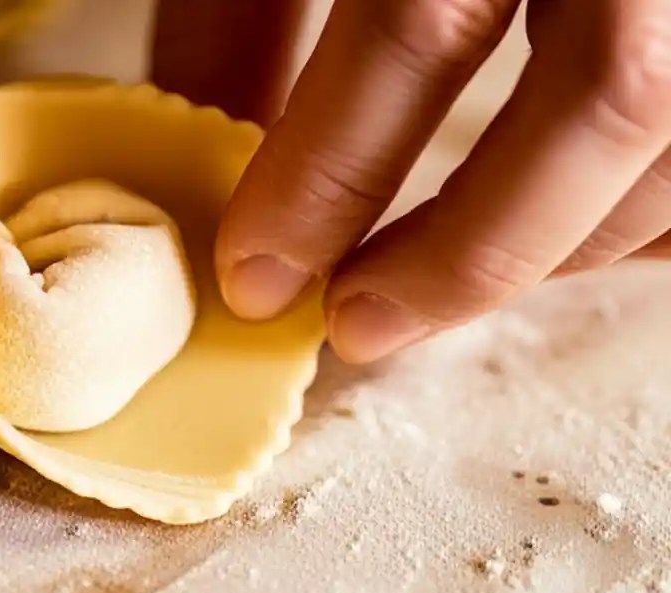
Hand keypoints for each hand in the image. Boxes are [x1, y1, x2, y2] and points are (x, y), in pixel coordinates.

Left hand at [160, 0, 670, 363]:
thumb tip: (204, 121)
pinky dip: (655, 212)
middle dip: (473, 251)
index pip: (422, 24)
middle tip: (357, 324)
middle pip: (610, 100)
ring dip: (562, 246)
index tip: (256, 278)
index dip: (331, 172)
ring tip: (439, 288)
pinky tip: (574, 237)